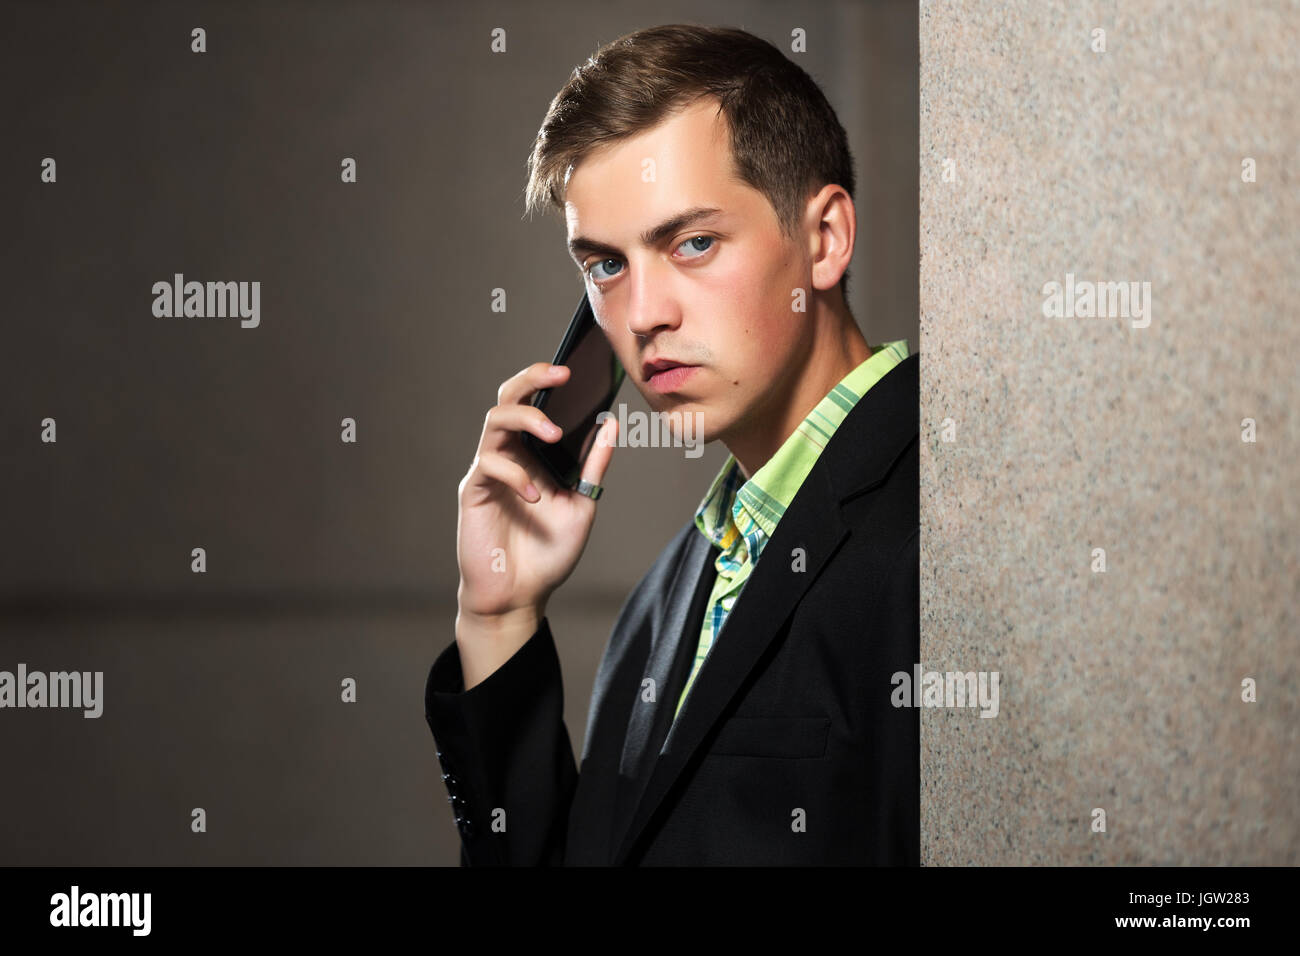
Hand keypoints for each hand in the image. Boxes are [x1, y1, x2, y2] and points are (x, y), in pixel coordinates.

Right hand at [454, 362, 617, 680]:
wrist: (519, 597)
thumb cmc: (547, 554)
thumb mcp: (583, 505)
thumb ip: (593, 465)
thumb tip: (610, 422)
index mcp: (534, 453)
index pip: (536, 403)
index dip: (549, 380)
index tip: (578, 368)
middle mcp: (509, 454)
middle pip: (509, 398)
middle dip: (532, 379)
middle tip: (560, 375)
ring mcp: (489, 470)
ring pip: (495, 421)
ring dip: (527, 420)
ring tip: (553, 433)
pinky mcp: (475, 492)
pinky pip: (490, 466)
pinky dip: (516, 474)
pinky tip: (536, 496)